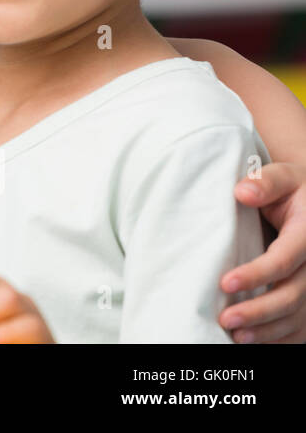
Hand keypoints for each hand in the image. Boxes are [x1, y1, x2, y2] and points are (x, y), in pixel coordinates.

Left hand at [221, 161, 305, 342]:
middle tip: (227, 320)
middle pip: (293, 295)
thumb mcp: (282, 176)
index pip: (284, 260)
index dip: (256, 274)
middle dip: (260, 310)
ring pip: (300, 315)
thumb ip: (265, 182)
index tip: (224, 283)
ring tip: (238, 338)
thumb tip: (243, 191)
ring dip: (270, 330)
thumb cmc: (292, 189)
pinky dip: (283, 338)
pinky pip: (305, 325)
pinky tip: (258, 344)